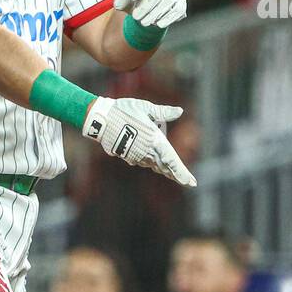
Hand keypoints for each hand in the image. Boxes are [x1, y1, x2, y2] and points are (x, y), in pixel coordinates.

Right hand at [81, 96, 196, 186]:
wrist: (100, 119)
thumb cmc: (124, 110)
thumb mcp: (146, 108)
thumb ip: (163, 112)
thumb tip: (180, 111)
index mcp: (154, 140)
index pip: (172, 160)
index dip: (182, 172)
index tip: (191, 183)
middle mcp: (147, 151)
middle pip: (165, 167)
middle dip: (176, 175)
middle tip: (189, 182)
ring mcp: (136, 155)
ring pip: (153, 165)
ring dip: (163, 169)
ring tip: (173, 174)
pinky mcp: (127, 156)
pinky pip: (143, 161)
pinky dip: (150, 162)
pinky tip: (154, 163)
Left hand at [113, 0, 186, 27]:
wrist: (149, 11)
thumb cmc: (136, 3)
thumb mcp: (125, 2)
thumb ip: (120, 1)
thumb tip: (117, 4)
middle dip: (146, 5)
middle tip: (136, 17)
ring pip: (168, 1)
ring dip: (155, 14)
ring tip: (143, 23)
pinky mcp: (181, 3)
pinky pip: (178, 9)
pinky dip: (169, 17)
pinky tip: (159, 25)